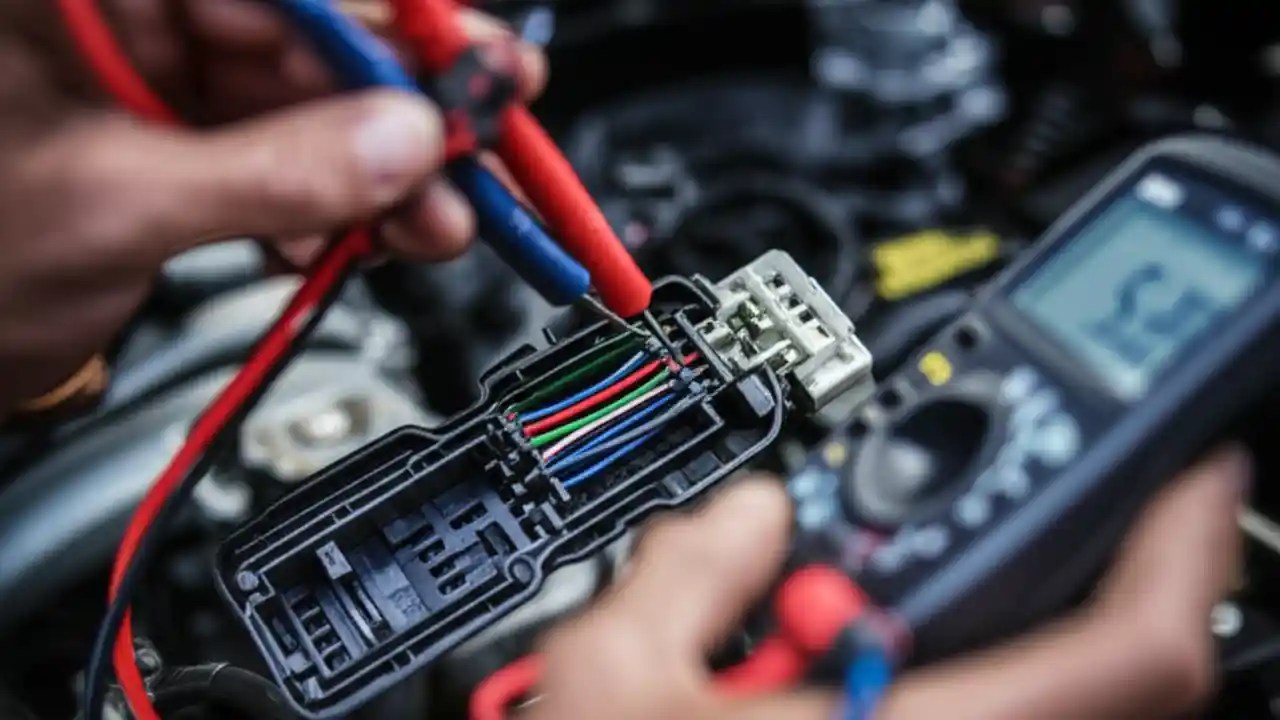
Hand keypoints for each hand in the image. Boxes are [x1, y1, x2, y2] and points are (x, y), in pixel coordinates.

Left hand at [0, 1, 545, 412]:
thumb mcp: (120, 209)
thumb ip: (272, 172)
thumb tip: (400, 144)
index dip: (378, 17)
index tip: (465, 60)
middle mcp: (133, 24)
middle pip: (311, 38)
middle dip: (405, 108)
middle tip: (482, 147)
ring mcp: (170, 85)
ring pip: (319, 106)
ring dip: (393, 173)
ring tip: (440, 222)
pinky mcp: (199, 144)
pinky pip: (299, 161)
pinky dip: (347, 208)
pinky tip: (374, 238)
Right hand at [529, 446, 1249, 719]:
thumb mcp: (604, 688)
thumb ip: (680, 568)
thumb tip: (740, 512)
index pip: (1137, 652)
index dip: (1188, 541)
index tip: (1190, 461)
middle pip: (1100, 669)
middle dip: (1053, 566)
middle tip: (988, 508)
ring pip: (1034, 702)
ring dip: (990, 622)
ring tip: (882, 591)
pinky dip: (943, 675)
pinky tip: (849, 667)